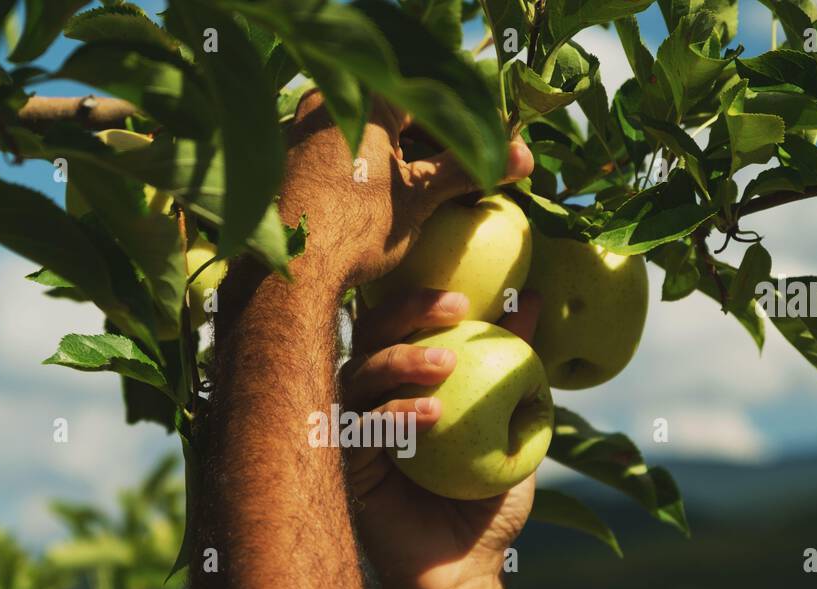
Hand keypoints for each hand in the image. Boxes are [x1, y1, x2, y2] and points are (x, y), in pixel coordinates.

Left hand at [278, 91, 532, 291]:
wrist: (291, 267)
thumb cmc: (359, 225)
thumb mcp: (421, 196)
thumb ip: (470, 168)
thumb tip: (525, 156)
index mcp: (365, 93)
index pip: (432, 98)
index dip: (466, 129)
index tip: (487, 157)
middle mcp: (330, 99)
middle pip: (402, 115)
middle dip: (437, 146)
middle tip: (468, 179)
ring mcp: (307, 130)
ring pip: (376, 137)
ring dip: (409, 161)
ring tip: (436, 195)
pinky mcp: (294, 161)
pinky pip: (349, 156)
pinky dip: (378, 174)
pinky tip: (395, 203)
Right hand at [341, 288, 542, 588]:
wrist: (463, 574)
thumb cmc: (485, 504)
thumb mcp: (513, 430)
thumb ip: (514, 367)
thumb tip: (528, 300)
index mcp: (400, 389)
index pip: (395, 328)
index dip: (417, 301)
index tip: (463, 298)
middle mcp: (369, 404)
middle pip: (366, 338)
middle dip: (404, 313)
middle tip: (453, 310)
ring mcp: (353, 436)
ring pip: (354, 376)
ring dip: (398, 360)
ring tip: (445, 366)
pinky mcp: (346, 471)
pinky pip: (358, 430)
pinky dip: (392, 414)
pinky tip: (430, 416)